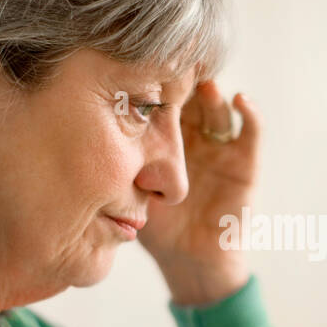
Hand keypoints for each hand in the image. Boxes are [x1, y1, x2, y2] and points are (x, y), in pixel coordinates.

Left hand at [137, 81, 260, 305]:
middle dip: (185, 81)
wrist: (191, 263)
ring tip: (204, 83)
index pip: (163, 101)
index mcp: (167, 139)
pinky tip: (240, 99)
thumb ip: (115, 165)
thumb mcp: (131, 191)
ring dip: (213, 95)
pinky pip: (251, 133)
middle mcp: (195, 137)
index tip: (142, 65)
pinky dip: (250, 114)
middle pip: (191, 98)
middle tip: (176, 62)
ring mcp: (221, 147)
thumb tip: (76, 132)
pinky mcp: (245, 163)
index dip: (155, 83)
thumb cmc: (158, 230)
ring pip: (218, 109)